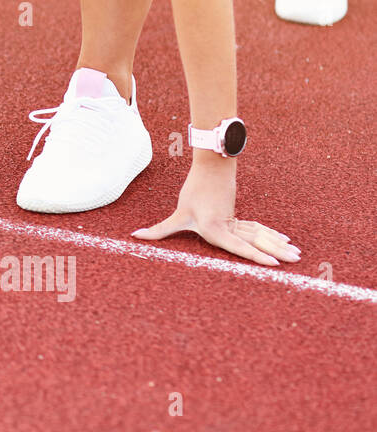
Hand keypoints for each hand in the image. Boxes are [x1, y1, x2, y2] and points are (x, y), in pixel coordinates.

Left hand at [132, 158, 299, 265]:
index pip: (237, 246)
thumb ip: (158, 230)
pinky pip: (257, 228)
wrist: (211, 167)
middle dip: (276, 252)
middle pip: (256, 241)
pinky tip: (282, 239)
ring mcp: (236, 220)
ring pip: (260, 235)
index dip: (255, 256)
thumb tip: (133, 236)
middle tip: (297, 260)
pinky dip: (269, 235)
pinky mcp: (238, 216)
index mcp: (216, 229)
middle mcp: (230, 226)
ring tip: (297, 254)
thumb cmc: (193, 191)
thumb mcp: (177, 214)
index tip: (273, 264)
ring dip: (277, 244)